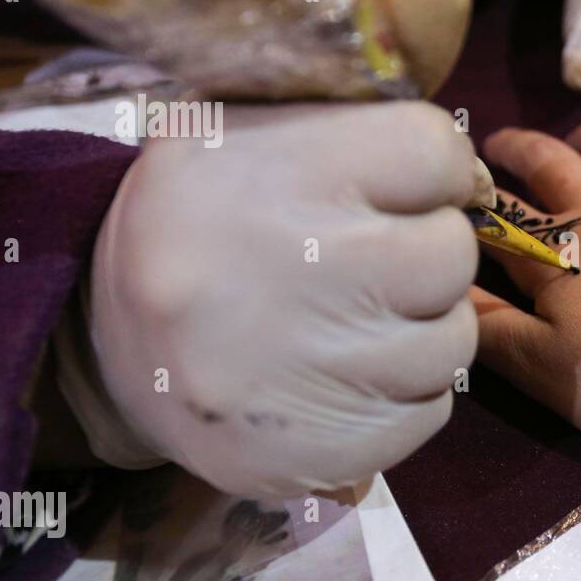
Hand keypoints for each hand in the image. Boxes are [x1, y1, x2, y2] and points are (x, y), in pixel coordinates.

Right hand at [60, 102, 479, 497]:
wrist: (109, 348)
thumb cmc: (205, 223)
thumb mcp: (248, 135)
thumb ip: (357, 127)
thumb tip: (471, 171)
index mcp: (270, 171)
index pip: (432, 150)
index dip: (437, 168)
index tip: (406, 184)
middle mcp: (287, 271)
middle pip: (451, 253)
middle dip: (429, 251)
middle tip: (377, 258)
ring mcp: (303, 375)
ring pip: (452, 341)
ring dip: (424, 326)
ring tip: (361, 317)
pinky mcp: (317, 453)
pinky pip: (430, 415)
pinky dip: (405, 394)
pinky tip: (351, 374)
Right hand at [472, 119, 580, 488]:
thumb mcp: (551, 375)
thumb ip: (493, 330)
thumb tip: (442, 290)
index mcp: (558, 256)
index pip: (497, 218)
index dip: (467, 202)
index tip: (443, 191)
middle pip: (551, 163)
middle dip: (516, 149)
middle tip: (497, 145)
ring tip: (579, 138)